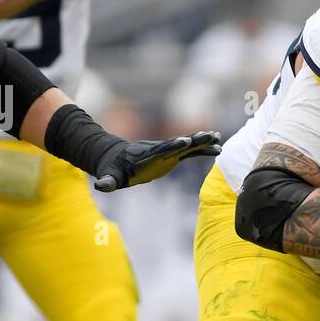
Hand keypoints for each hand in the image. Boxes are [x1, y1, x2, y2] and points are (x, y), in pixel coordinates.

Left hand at [94, 131, 220, 191]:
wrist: (116, 159)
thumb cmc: (113, 170)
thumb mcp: (110, 177)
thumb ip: (107, 181)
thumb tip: (100, 185)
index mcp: (147, 155)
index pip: (161, 149)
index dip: (172, 145)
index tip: (184, 141)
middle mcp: (159, 150)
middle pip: (178, 143)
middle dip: (193, 140)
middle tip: (209, 135)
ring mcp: (167, 151)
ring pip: (187, 145)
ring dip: (202, 142)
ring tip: (218, 137)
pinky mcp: (172, 156)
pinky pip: (190, 153)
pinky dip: (203, 150)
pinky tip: (218, 148)